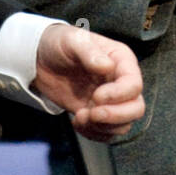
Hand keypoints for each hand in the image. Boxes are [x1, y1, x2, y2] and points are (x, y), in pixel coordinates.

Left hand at [32, 25, 144, 140]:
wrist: (39, 59)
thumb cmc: (59, 43)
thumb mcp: (72, 40)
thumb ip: (89, 51)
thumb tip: (107, 66)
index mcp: (121, 60)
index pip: (134, 84)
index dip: (119, 95)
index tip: (96, 96)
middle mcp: (120, 81)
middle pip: (136, 108)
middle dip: (116, 116)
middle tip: (92, 114)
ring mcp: (111, 100)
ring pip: (123, 124)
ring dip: (102, 127)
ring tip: (79, 117)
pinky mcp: (97, 113)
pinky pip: (107, 133)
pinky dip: (94, 134)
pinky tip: (77, 122)